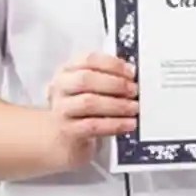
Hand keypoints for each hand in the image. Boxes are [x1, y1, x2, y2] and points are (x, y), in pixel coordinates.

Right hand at [46, 52, 138, 169]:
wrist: (62, 136)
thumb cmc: (81, 107)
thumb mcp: (90, 87)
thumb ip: (108, 76)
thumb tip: (131, 72)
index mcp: (68, 70)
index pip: (89, 60)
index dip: (112, 65)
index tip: (131, 72)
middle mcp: (62, 87)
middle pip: (86, 79)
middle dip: (115, 84)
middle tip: (134, 90)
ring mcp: (62, 109)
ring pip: (89, 103)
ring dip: (117, 104)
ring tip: (134, 107)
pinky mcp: (67, 131)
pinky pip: (93, 126)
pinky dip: (115, 124)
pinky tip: (129, 124)